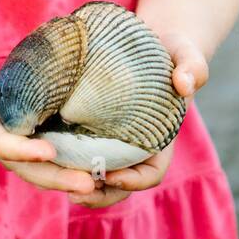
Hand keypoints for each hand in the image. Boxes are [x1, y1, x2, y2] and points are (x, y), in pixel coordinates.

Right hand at [0, 34, 96, 195]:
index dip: (22, 147)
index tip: (48, 152)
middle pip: (29, 165)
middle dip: (58, 176)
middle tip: (94, 184)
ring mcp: (4, 135)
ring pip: (42, 160)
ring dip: (70, 169)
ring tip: (110, 175)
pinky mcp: (12, 127)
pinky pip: (43, 144)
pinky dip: (67, 151)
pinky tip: (100, 149)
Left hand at [68, 30, 203, 207]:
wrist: (150, 44)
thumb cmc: (170, 51)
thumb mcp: (185, 54)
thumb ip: (191, 67)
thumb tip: (184, 84)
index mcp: (160, 141)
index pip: (151, 173)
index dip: (134, 181)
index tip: (113, 175)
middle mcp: (136, 150)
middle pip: (121, 185)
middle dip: (102, 194)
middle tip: (78, 193)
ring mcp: (114, 144)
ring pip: (99, 177)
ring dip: (82, 186)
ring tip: (63, 187)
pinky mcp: (92, 131)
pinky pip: (80, 155)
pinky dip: (68, 163)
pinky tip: (48, 158)